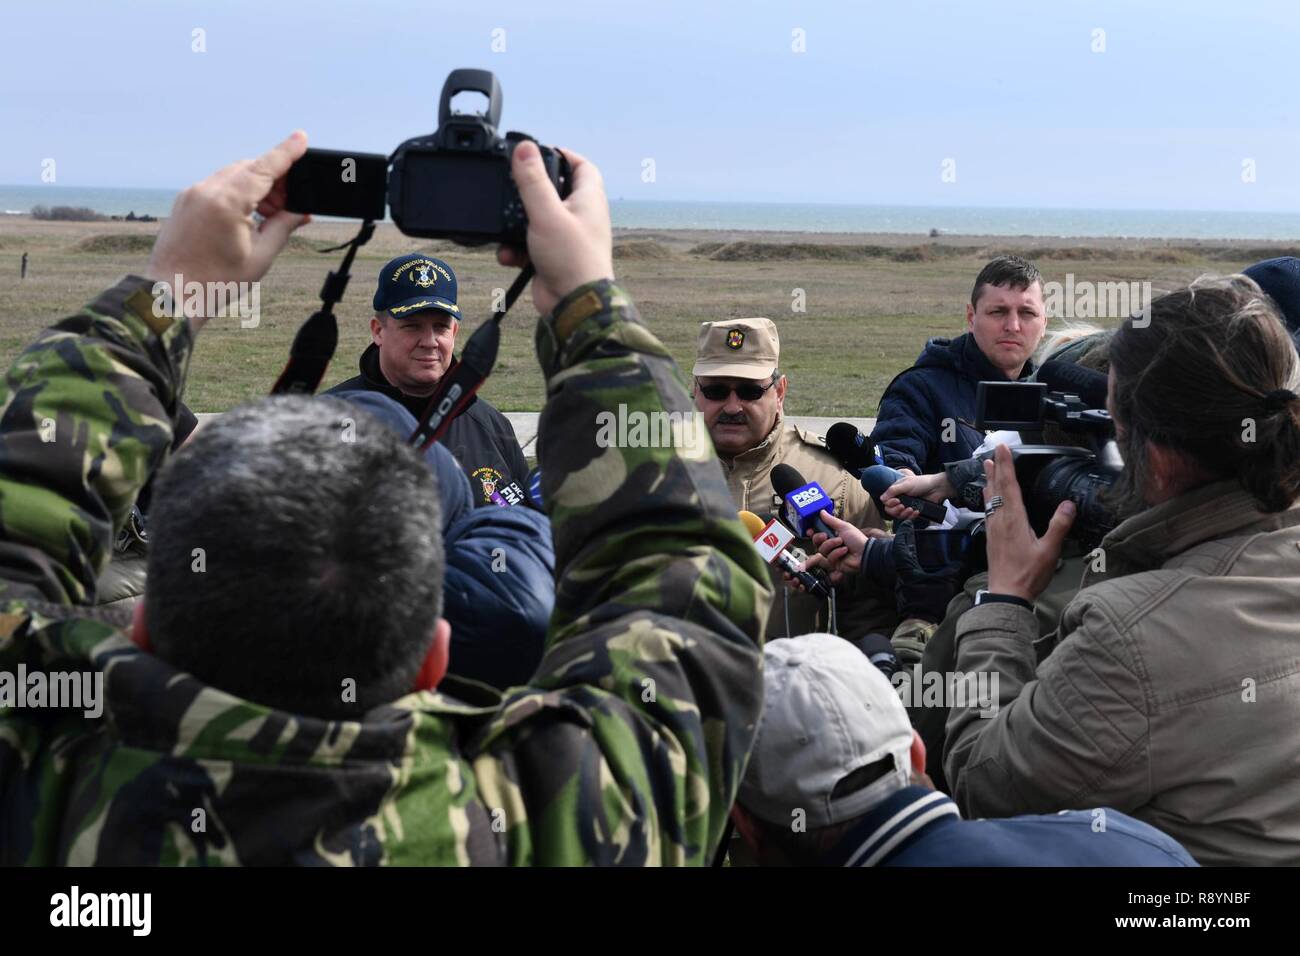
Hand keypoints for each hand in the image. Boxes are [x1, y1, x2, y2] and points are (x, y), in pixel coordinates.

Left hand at [146, 131, 309, 330]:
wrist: (172, 294)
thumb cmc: (216, 281)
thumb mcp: (260, 256)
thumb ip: (283, 227)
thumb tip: (302, 212)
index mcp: (227, 202)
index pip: (264, 168)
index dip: (286, 152)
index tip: (302, 138)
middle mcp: (206, 190)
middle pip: (250, 168)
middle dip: (274, 180)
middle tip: (292, 205)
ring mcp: (192, 193)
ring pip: (234, 175)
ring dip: (257, 187)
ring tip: (270, 216)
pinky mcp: (185, 201)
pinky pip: (218, 185)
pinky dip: (238, 193)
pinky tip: (249, 216)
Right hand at [497, 142, 613, 316]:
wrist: (573, 306)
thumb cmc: (571, 260)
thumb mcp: (546, 214)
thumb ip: (533, 180)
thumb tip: (525, 147)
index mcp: (588, 200)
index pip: (583, 167)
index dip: (564, 155)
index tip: (541, 151)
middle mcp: (581, 217)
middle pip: (556, 191)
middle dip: (531, 191)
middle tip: (513, 187)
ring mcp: (567, 238)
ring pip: (538, 219)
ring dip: (517, 224)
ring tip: (507, 230)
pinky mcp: (553, 257)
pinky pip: (530, 245)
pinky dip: (517, 248)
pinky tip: (509, 256)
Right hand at [803, 510, 889, 585]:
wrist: (865, 553)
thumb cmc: (857, 539)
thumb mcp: (844, 527)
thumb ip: (831, 520)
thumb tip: (821, 512)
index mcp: (832, 536)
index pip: (818, 534)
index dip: (812, 533)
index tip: (810, 531)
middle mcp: (831, 546)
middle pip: (816, 543)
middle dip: (819, 538)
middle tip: (825, 535)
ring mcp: (832, 555)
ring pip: (822, 550)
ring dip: (831, 545)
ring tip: (842, 543)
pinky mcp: (834, 564)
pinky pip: (829, 558)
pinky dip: (837, 553)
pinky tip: (845, 551)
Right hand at [882, 472, 955, 520]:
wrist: (936, 488)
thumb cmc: (921, 483)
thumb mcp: (906, 484)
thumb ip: (893, 491)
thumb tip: (881, 498)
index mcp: (896, 491)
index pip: (886, 501)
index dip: (890, 503)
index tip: (897, 501)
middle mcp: (900, 499)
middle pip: (890, 510)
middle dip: (896, 510)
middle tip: (903, 506)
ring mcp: (907, 506)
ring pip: (899, 515)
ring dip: (904, 514)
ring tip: (911, 509)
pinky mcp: (913, 511)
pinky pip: (908, 518)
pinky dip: (911, 516)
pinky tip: (916, 511)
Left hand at [982, 443, 1074, 601]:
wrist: (1006, 593)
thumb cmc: (1028, 574)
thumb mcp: (1049, 550)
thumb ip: (1059, 526)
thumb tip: (1068, 504)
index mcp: (1014, 519)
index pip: (1010, 485)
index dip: (1007, 465)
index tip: (1003, 449)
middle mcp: (1000, 520)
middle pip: (997, 487)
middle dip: (996, 467)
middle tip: (993, 451)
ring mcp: (993, 528)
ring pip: (990, 498)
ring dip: (990, 480)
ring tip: (987, 467)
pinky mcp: (991, 537)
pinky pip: (988, 510)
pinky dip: (988, 497)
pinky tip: (988, 498)